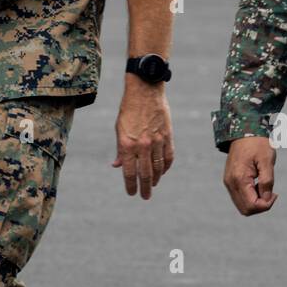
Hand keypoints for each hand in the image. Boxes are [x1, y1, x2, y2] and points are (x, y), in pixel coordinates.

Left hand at [111, 74, 173, 198]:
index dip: (131, 185)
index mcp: (127, 144)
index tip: (132, 193)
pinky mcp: (168, 136)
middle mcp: (142, 145)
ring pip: (159, 168)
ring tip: (153, 185)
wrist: (145, 90)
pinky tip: (163, 171)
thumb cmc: (129, 109)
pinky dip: (166, 166)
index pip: (130, 172)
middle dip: (145, 188)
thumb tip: (118, 165)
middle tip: (145, 196)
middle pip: (146, 174)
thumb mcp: (119, 129)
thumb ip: (120, 149)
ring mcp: (157, 141)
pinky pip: (169, 157)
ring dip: (156, 179)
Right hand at [223, 136, 276, 215]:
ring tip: (265, 188)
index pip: (251, 205)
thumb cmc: (257, 144)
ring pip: (242, 206)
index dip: (266, 205)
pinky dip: (250, 197)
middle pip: (245, 210)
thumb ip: (267, 182)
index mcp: (239, 178)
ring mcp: (228, 182)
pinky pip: (239, 197)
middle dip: (261, 206)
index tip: (275, 193)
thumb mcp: (267, 161)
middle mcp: (230, 183)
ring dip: (256, 202)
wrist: (244, 131)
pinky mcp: (230, 180)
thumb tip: (266, 199)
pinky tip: (258, 186)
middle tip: (271, 193)